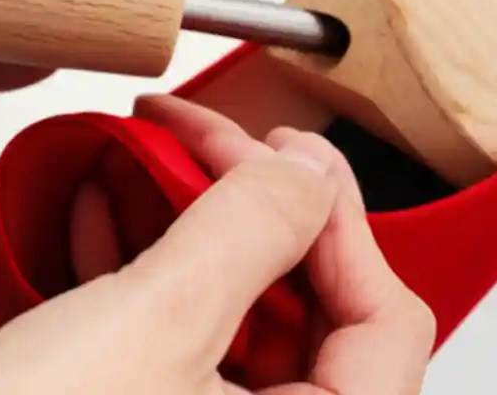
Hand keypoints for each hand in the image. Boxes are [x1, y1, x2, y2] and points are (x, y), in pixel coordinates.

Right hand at [0, 95, 435, 393]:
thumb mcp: (155, 325)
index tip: (285, 153)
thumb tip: (308, 173)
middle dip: (251, 215)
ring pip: (240, 325)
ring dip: (193, 237)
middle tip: (210, 146)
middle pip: (313, 313)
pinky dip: (151, 282)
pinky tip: (110, 221)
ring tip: (150, 166)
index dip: (339, 217)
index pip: (387, 318)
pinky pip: (183, 351)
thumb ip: (251, 231)